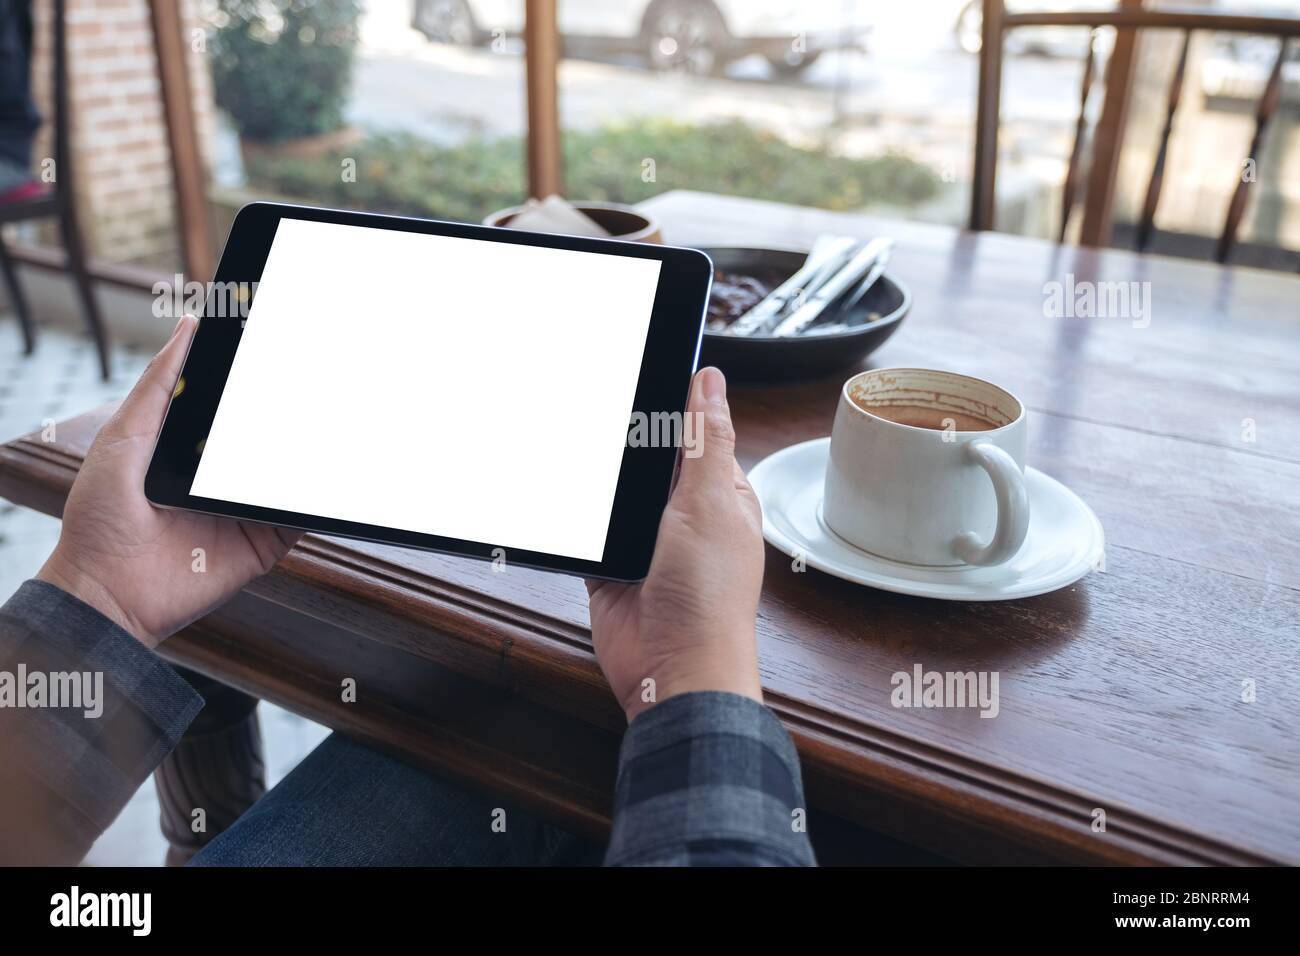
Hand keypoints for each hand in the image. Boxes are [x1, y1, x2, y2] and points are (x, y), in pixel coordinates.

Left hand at [37, 316, 300, 647]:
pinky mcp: (266, 542)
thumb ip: (157, 389)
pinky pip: (300, 515)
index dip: (257, 377)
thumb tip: (187, 329)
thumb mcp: (124, 439)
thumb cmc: (101, 519)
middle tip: (323, 376)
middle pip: (270, 437)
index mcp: (192, 448)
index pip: (234, 405)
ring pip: (291, 474)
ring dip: (313, 452)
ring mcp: (248, 509)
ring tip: (337, 421)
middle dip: (296, 411)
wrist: (110, 592)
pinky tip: (330, 476)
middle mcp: (224, 478)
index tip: (282, 343)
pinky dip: (317, 499)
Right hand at [586, 367, 764, 722]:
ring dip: (601, 483)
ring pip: (615, 493)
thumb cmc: (710, 600)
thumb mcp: (710, 503)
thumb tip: (710, 381)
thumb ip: (705, 440)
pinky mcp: (611, 568)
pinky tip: (564, 500)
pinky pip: (588, 532)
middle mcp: (685, 516)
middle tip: (597, 406)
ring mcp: (647, 543)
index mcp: (722, 495)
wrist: (673, 671)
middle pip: (649, 460)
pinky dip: (576, 520)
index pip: (696, 433)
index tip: (640, 367)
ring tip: (576, 449)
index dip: (673, 403)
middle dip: (627, 444)